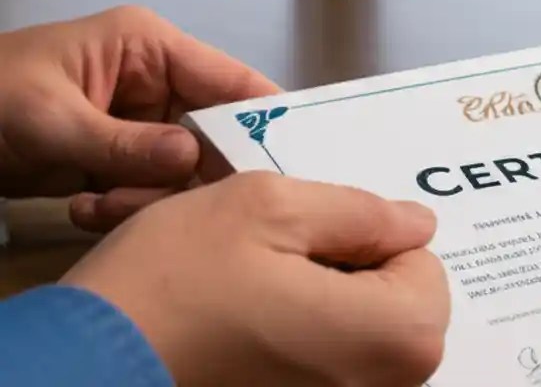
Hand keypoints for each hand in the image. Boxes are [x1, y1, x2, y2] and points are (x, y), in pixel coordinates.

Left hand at [0, 6, 276, 229]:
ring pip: (185, 172)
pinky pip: (152, 191)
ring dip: (150, 199)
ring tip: (99, 204)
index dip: (264, 119)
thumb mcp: (52, 121)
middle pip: (214, 135)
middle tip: (149, 198)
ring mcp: (140, 124)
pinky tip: (85, 207)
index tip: (286, 163)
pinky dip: (127, 209)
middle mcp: (155, 83)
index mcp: (148, 48)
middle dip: (189, 176)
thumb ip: (124, 144)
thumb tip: (191, 159)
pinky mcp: (122, 160)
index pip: (230, 80)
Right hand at [62, 172, 450, 386]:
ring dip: (321, 300)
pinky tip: (244, 324)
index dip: (363, 235)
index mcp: (400, 336)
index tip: (302, 239)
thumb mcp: (269, 208)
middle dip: (350, 268)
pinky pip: (329, 361)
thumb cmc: (177, 283)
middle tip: (274, 260)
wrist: (81, 370)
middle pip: (400, 300)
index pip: (421, 258)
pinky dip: (299, 337)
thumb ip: (361, 212)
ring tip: (252, 291)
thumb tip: (417, 223)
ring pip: (362, 331)